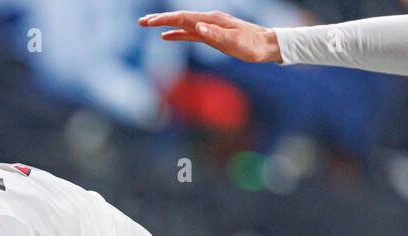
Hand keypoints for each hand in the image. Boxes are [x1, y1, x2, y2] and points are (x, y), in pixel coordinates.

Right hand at [138, 11, 281, 63]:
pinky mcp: (211, 35)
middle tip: (141, 22)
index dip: (164, 20)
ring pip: (182, 25)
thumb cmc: (251, 45)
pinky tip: (166, 37)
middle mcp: (208, 21)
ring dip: (165, 25)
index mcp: (211, 21)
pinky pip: (189, 33)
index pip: (183, 18)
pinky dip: (176, 34)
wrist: (266, 45)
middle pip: (179, 18)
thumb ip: (214, 34)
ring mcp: (209, 27)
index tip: (148, 22)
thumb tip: (197, 28)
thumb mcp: (233, 41)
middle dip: (159, 20)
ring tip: (148, 26)